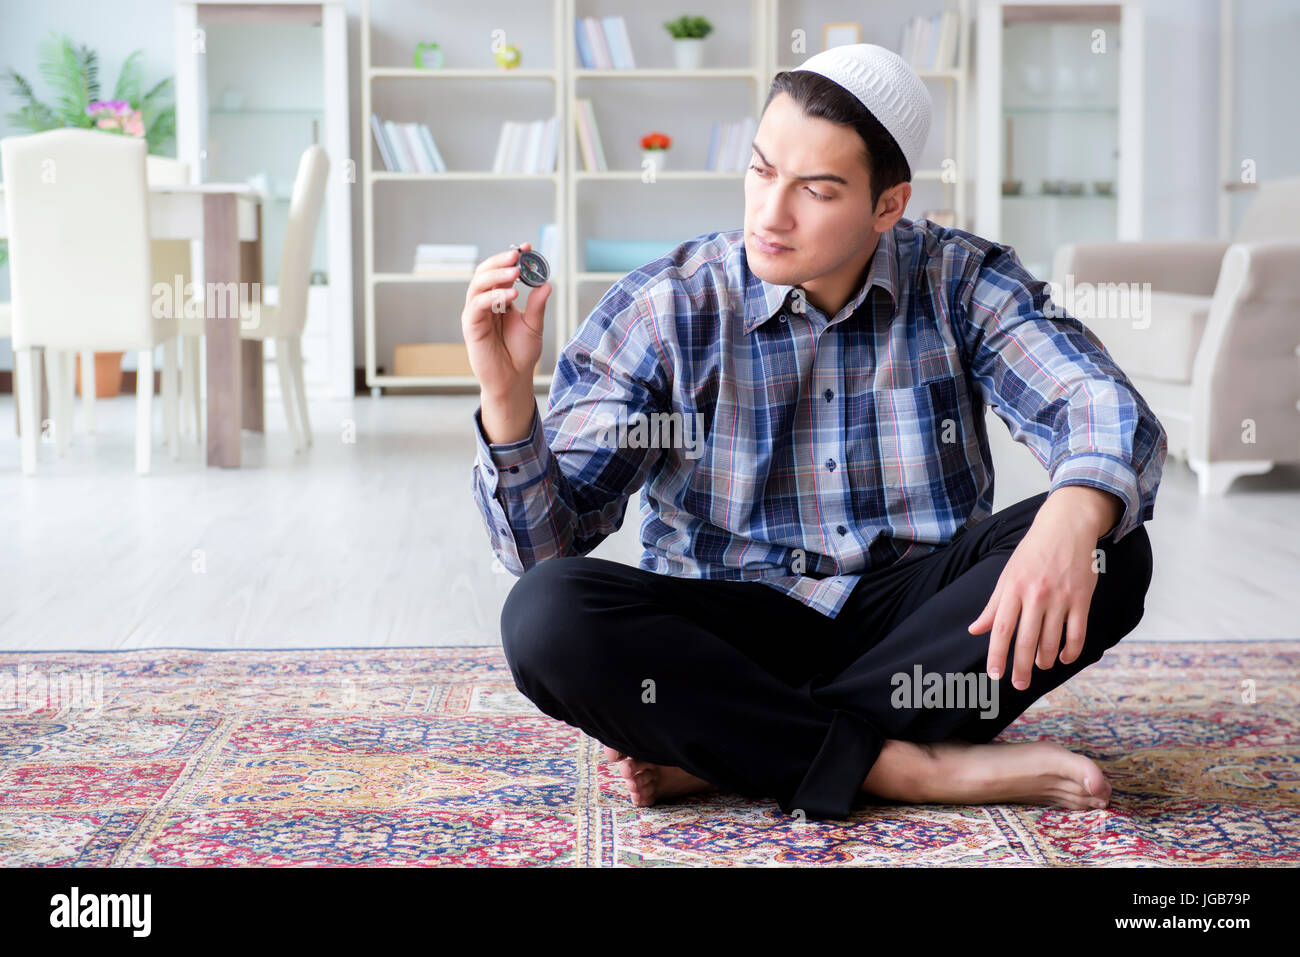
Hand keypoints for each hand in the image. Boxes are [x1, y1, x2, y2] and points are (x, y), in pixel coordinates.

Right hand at [461, 242, 551, 398]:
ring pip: (478, 284)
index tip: (527, 247)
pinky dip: (493, 296)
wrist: (513, 379)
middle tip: (518, 255)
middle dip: (501, 261)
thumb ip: (537, 305)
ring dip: (497, 274)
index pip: (501, 271)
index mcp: (499, 299)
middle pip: (485, 272)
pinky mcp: (471, 326)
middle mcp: (485, 303)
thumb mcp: (534, 325)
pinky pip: (477, 305)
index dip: (512, 258)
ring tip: (516, 271)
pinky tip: (511, 294)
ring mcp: (476, 313)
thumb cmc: (520, 353)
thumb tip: (546, 284)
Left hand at [967, 489, 1117, 689]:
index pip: (1002, 629)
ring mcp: (1060, 598)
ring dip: (1045, 660)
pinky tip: (1064, 658)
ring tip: (1039, 666)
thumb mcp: (1007, 575)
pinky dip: (1071, 651)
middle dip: (1021, 668)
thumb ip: (993, 606)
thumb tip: (975, 630)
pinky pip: (1077, 633)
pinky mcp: (1081, 599)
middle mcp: (1035, 595)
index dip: (997, 655)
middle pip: (1026, 641)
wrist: (1066, 527)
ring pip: (1052, 641)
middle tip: (1018, 684)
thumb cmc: (1032, 552)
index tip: (995, 675)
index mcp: (1013, 589)